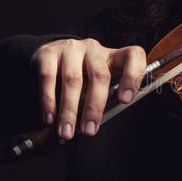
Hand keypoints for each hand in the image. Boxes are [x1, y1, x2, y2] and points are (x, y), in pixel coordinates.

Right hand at [31, 38, 146, 140]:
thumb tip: (91, 126)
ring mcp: (71, 49)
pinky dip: (48, 101)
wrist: (50, 57)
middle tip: (89, 130)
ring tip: (66, 131)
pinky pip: (48, 77)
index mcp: (113, 57)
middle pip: (99, 75)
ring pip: (72, 79)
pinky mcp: (48, 53)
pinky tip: (49, 117)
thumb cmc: (81, 77)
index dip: (133, 76)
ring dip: (69, 110)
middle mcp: (94, 49)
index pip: (133, 55)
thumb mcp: (96, 85)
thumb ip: (100, 100)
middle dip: (94, 107)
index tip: (125, 100)